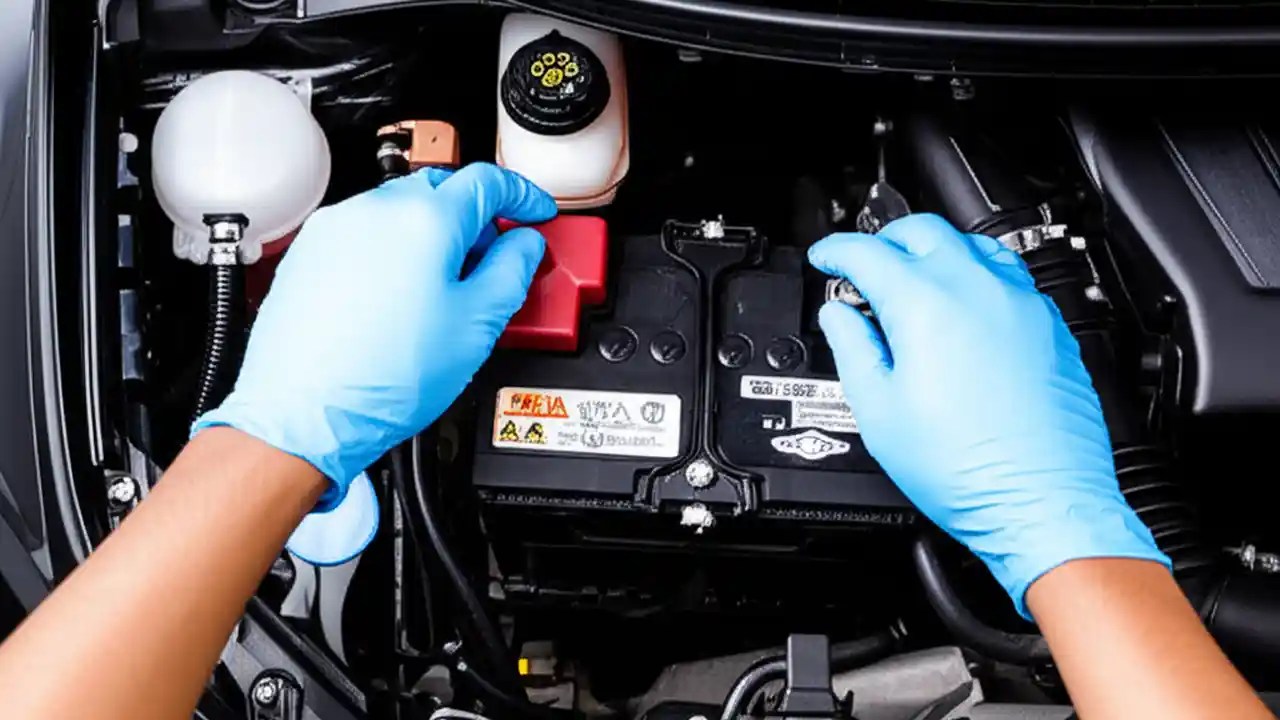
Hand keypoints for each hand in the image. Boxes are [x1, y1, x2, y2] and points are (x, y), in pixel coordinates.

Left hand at [194, 163, 556, 509]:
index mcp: (425, 220)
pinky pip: (364, 234)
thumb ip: (512, 272)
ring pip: (400, 210)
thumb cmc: (383, 379)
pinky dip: (393, 248)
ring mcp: (335, 229)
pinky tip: (401, 296)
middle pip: (442, 188)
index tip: (534, 211)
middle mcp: (375, 211)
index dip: (523, 195)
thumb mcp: (476, 326)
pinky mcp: (309, 254)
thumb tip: (524, 246)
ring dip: (433, 233)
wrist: (304, 414)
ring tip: (446, 286)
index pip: (488, 182)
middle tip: (496, 254)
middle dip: (477, 216)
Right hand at [809, 213, 1168, 615]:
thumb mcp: (879, 411)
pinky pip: (1007, 275)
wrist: (1042, 502)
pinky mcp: (1050, 325)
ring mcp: (1021, 303)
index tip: (826, 259)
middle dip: (884, 239)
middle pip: (923, 230)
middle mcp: (978, 289)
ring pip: (971, 243)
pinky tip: (963, 307)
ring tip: (912, 281)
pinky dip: (975, 275)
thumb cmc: (966, 469)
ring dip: (933, 250)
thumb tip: (840, 317)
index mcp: (925, 304)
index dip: (835, 251)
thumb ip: (853, 348)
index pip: (867, 252)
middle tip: (863, 265)